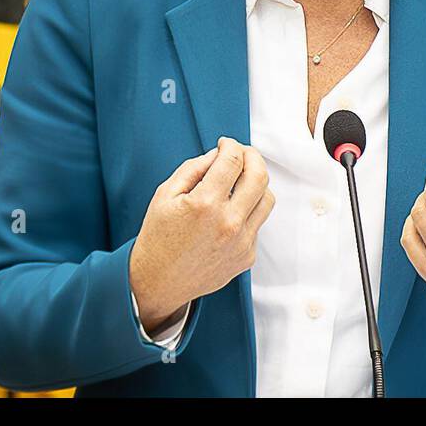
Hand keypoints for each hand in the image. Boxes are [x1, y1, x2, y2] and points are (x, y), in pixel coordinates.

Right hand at [129, 136, 274, 335]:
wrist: (159, 281)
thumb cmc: (159, 237)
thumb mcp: (165, 194)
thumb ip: (194, 168)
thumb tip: (218, 154)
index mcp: (205, 204)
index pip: (233, 160)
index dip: (230, 145)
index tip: (225, 144)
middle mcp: (228, 223)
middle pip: (259, 176)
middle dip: (252, 156)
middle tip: (241, 153)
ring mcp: (241, 242)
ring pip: (267, 199)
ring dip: (256, 183)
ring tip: (239, 181)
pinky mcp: (247, 256)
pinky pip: (258, 224)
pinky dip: (248, 211)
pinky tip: (230, 212)